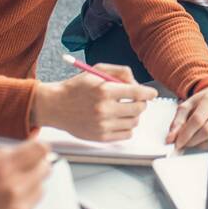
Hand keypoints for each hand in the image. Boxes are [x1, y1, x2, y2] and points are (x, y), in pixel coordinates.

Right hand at [0, 141, 51, 208]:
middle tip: (23, 171)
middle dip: (36, 167)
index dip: (37, 149)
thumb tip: (17, 150)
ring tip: (7, 195)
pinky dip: (22, 207)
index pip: (39, 150)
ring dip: (29, 187)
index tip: (33, 152)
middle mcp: (14, 187)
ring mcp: (20, 208)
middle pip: (45, 168)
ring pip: (40, 188)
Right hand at [37, 66, 158, 139]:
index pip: (137, 93)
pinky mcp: (100, 137)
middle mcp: (104, 109)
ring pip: (134, 122)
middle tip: (137, 100)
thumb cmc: (77, 87)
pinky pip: (126, 135)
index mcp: (104, 90)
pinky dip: (127, 127)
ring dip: (134, 115)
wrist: (55, 106)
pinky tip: (119, 120)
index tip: (152, 93)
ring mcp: (102, 125)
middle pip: (139, 109)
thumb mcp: (96, 70)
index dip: (149, 93)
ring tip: (124, 109)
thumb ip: (119, 72)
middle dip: (141, 103)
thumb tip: (138, 84)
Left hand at [166, 87, 207, 150]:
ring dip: (197, 143)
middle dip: (191, 140)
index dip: (186, 133)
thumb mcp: (187, 106)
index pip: (197, 119)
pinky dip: (204, 144)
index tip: (177, 142)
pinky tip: (200, 138)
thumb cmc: (201, 102)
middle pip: (206, 130)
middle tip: (183, 142)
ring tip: (192, 137)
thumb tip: (171, 137)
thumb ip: (178, 121)